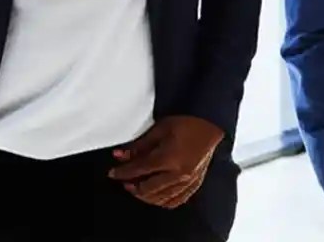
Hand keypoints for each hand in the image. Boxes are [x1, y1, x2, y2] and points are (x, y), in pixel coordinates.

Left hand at [108, 115, 224, 208]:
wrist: (210, 122)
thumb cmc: (188, 122)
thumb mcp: (159, 129)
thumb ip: (139, 146)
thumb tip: (120, 155)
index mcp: (168, 158)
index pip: (139, 170)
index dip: (123, 173)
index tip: (113, 173)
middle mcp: (178, 173)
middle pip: (148, 189)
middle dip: (133, 186)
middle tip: (125, 181)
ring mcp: (188, 181)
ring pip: (161, 198)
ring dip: (146, 196)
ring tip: (137, 188)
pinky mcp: (195, 183)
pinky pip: (177, 200)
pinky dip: (164, 201)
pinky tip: (157, 197)